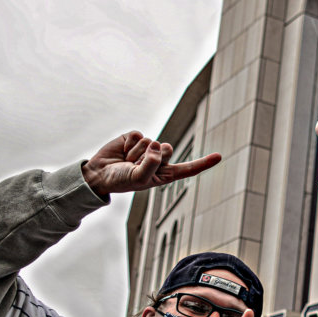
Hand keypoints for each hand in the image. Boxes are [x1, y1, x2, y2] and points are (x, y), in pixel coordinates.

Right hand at [81, 131, 221, 197]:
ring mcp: (147, 148)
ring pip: (151, 141)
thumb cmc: (120, 181)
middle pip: (167, 149)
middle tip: (136, 165)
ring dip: (136, 152)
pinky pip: (138, 135)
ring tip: (126, 161)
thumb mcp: (138, 179)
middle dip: (151, 156)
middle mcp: (158, 160)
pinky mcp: (135, 138)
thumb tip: (158, 145)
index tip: (219, 157)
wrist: (98, 174)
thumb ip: (150, 165)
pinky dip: (128, 144)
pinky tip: (122, 151)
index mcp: (164, 174)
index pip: (187, 169)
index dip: (203, 163)